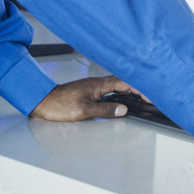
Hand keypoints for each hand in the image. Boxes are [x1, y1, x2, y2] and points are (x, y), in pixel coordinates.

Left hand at [29, 75, 145, 120]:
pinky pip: (110, 89)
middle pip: (124, 82)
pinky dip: (120, 92)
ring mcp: (94, 86)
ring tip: (140, 97)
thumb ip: (105, 110)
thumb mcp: (84, 110)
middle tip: (150, 96)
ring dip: (130, 90)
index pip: (125, 84)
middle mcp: (98, 82)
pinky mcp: (90, 91)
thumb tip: (123, 110)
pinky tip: (121, 99)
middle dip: (139, 88)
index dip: (140, 89)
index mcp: (99, 84)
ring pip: (117, 85)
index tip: (150, 96)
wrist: (42, 101)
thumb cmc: (60, 104)